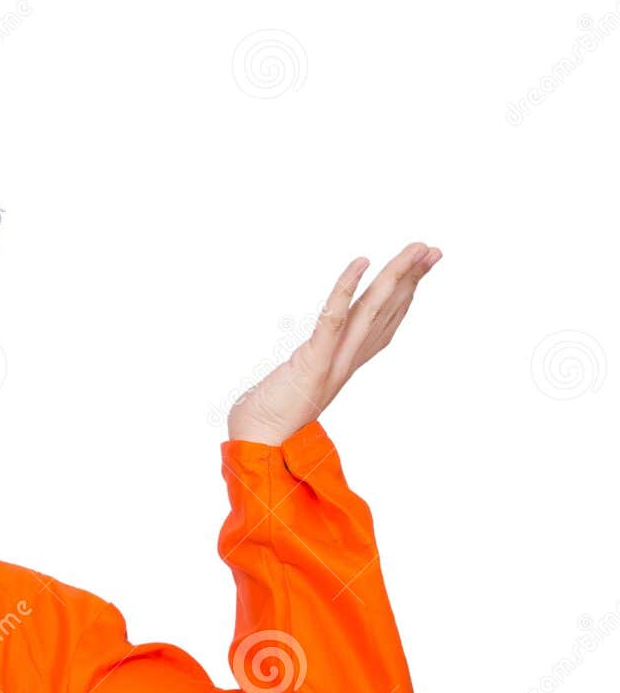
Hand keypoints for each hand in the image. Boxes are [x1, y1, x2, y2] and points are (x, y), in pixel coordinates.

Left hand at [227, 241, 440, 445]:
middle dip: (411, 279)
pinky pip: (333, 319)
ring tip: (415, 249)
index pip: (384, 324)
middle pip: (386, 312)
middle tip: (433, 250)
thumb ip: (315, 361)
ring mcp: (334, 361)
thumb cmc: (271, 413)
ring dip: (394, 277)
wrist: (258, 442)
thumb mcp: (303, 379)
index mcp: (347, 364)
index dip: (406, 295)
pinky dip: (346, 289)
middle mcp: (347, 361)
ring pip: (371, 311)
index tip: (422, 268)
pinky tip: (361, 262)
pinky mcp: (313, 361)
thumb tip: (319, 347)